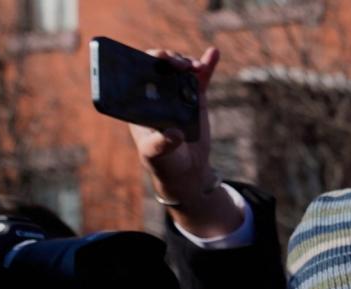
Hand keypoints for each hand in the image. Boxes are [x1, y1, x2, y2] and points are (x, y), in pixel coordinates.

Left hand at [125, 46, 244, 236]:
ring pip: (179, 69)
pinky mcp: (195, 99)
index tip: (156, 61)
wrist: (186, 171)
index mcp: (139, 102)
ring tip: (195, 67)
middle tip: (177, 64)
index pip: (138, 74)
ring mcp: (176, 94)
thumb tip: (173, 134)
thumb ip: (161, 144)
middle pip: (158, 65)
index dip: (146, 62)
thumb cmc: (163, 162)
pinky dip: (206, 65)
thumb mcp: (156, 155)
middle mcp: (156, 93)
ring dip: (186, 61)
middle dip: (167, 58)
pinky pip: (200, 79)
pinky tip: (212, 53)